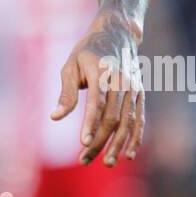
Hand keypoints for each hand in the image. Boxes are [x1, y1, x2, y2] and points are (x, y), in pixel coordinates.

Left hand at [50, 11, 144, 166]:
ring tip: (107, 162)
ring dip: (118, 144)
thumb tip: (55, 117)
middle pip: (112, 116)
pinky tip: (127, 154)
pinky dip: (135, 138)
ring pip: (127, 121)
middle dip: (100, 140)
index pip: (97, 101)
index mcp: (101, 70)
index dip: (90, 123)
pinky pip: (139, 119)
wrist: (117, 34)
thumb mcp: (71, 66)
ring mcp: (133, 87)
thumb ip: (66, 93)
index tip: (84, 143)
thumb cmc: (87, 53)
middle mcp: (121, 79)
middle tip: (84, 159)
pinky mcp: (140, 93)